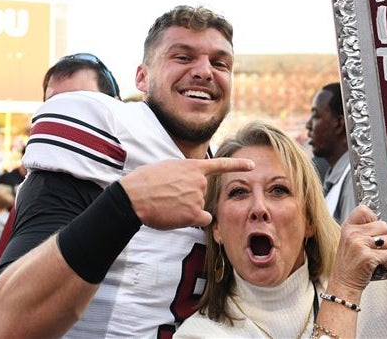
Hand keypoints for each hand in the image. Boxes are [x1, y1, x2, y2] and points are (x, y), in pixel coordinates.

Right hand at [119, 157, 253, 229]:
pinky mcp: (193, 214)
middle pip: (202, 193)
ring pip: (200, 207)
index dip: (237, 165)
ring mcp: (198, 197)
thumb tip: (187, 181)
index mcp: (192, 166)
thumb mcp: (167, 167)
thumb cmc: (144, 181)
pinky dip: (194, 220)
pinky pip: (203, 220)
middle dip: (189, 197)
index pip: (220, 165)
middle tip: (168, 196)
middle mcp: (199, 181)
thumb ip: (183, 173)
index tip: (252, 166)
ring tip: (167, 204)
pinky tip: (178, 216)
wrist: (134, 196)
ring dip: (187, 209)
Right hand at [326, 205, 386, 301]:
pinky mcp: (367, 256)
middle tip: (380, 249)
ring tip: (380, 259)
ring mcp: (359, 244)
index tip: (375, 229)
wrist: (342, 286)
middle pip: (382, 225)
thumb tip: (385, 232)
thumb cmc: (347, 267)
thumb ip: (365, 234)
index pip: (363, 210)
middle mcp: (352, 234)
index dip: (374, 218)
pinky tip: (383, 266)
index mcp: (348, 228)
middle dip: (385, 239)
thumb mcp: (350, 244)